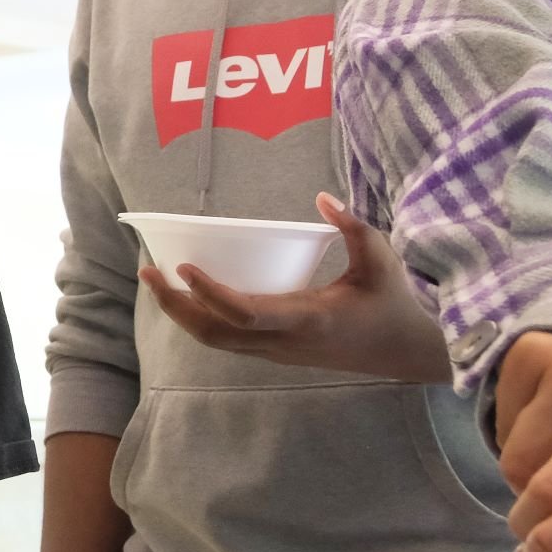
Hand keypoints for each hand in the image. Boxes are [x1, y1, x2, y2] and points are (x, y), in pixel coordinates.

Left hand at [141, 193, 450, 383]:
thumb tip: (323, 198)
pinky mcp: (276, 352)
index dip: (211, 294)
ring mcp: (278, 352)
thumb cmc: (393, 303)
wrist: (404, 353)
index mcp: (308, 320)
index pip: (245, 314)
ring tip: (157, 281)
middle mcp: (285, 342)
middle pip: (214, 333)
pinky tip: (187, 295)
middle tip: (148, 271)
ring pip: (216, 342)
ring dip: (182, 314)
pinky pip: (227, 341)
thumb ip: (354, 228)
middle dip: (175, 306)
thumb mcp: (380, 261)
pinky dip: (200, 319)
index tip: (184, 267)